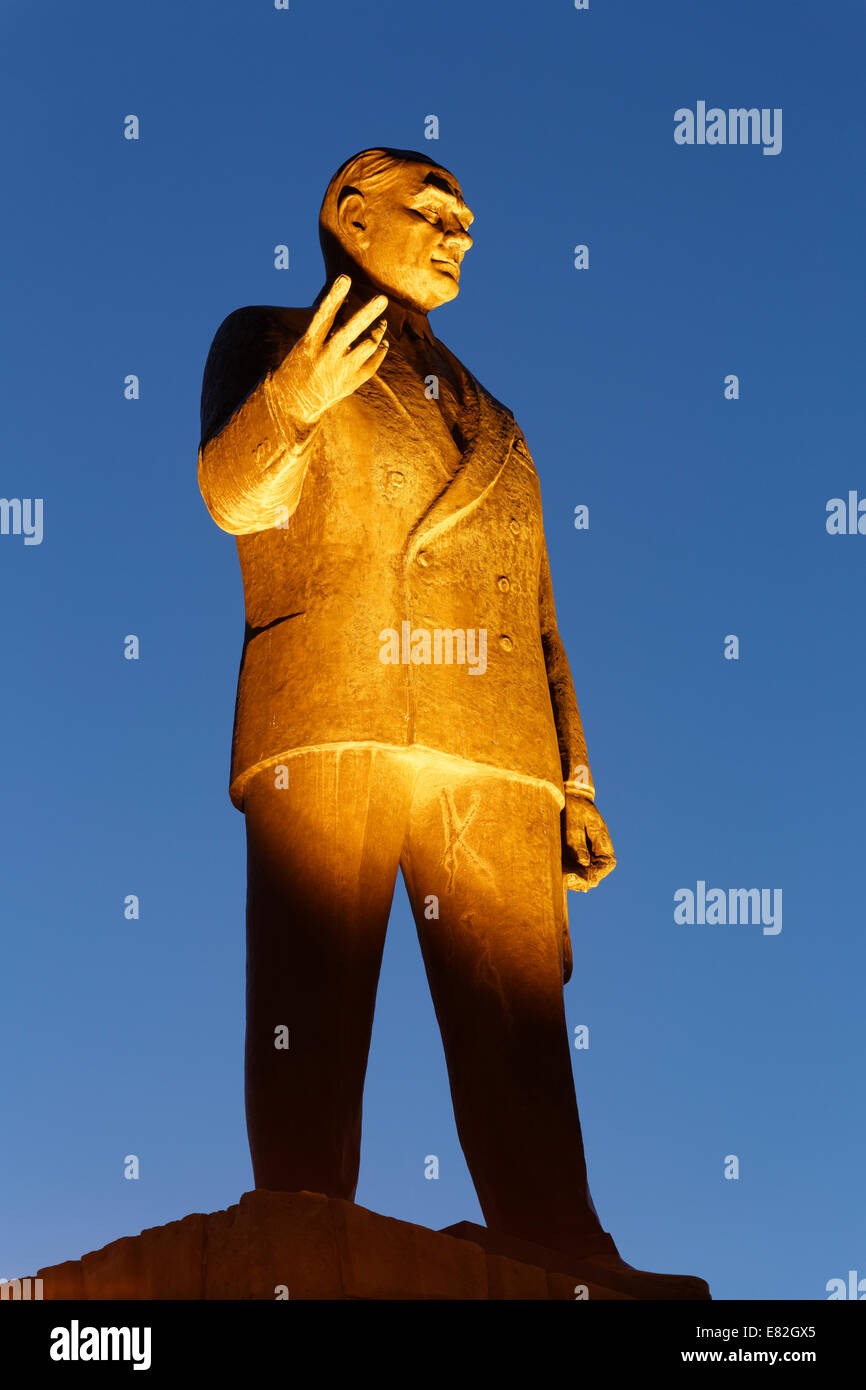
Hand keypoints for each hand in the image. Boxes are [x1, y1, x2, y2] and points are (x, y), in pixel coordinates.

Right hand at [272, 275, 389, 427]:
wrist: (294, 400)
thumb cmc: (301, 363)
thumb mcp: (307, 342)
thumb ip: (327, 322)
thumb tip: (346, 298)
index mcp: (309, 343)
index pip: (324, 315)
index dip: (334, 296)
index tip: (345, 278)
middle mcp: (325, 356)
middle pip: (350, 331)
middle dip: (367, 314)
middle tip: (382, 298)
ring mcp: (339, 371)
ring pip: (367, 346)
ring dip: (378, 332)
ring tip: (382, 323)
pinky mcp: (351, 383)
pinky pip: (373, 363)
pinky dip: (380, 351)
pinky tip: (383, 344)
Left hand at [562, 795, 615, 891]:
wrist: (570, 799)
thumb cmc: (575, 808)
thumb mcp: (575, 822)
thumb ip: (579, 842)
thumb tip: (584, 863)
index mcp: (604, 845)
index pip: (605, 867)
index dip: (592, 875)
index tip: (575, 876)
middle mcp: (598, 855)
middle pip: (593, 876)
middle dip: (580, 881)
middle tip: (564, 878)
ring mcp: (588, 858)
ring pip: (582, 877)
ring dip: (572, 879)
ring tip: (559, 876)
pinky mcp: (576, 858)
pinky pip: (573, 871)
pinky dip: (566, 873)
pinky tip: (556, 871)